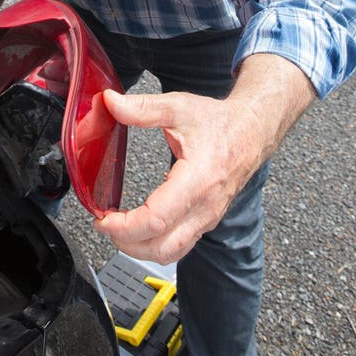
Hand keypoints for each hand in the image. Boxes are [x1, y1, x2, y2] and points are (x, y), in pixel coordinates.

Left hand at [93, 89, 261, 264]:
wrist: (252, 131)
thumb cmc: (219, 122)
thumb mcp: (178, 107)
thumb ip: (142, 108)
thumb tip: (110, 103)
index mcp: (197, 179)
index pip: (157, 219)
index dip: (124, 226)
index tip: (102, 217)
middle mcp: (205, 206)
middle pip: (161, 247)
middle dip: (126, 243)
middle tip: (103, 224)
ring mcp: (208, 217)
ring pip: (171, 253)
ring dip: (140, 249)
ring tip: (118, 229)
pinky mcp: (207, 220)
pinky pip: (180, 246)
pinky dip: (155, 245)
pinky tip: (139, 228)